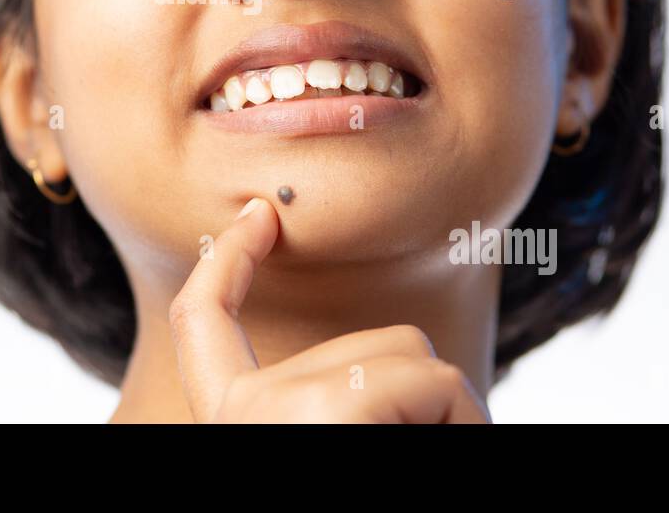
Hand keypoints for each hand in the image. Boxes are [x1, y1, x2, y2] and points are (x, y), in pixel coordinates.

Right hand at [169, 196, 491, 422]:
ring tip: (420, 456)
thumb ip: (334, 394)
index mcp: (236, 422)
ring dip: (446, 412)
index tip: (258, 213)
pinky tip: (436, 452)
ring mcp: (278, 409)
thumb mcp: (330, 432)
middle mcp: (238, 414)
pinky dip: (465, 419)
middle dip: (420, 392)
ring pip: (413, 353)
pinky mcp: (327, 411)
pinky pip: (438, 380)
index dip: (224, 263)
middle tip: (411, 443)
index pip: (204, 324)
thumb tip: (412, 356)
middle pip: (373, 340)